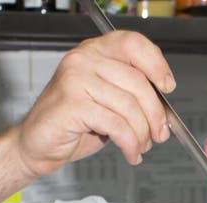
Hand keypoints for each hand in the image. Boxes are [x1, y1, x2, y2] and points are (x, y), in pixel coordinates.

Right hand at [12, 30, 174, 180]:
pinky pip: (117, 125)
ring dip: (142, 134)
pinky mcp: (73, 104)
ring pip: (129, 107)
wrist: (39, 143)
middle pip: (137, 82)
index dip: (156, 64)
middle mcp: (84, 60)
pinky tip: (131, 153)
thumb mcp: (106, 102)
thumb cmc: (72, 123)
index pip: (132, 44)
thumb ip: (129, 95)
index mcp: (95, 52)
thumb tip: (163, 109)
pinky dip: (130, 144)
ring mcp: (76, 80)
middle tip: (159, 134)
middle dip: (155, 114)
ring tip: (140, 146)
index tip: (167, 87)